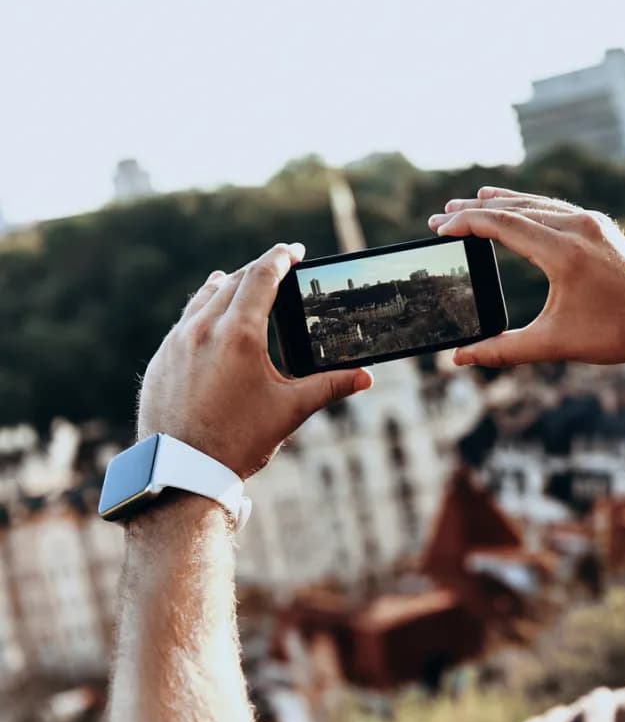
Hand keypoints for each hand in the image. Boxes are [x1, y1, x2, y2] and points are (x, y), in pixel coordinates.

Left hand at [136, 243, 372, 478]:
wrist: (180, 470)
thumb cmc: (238, 441)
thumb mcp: (290, 410)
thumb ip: (330, 386)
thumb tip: (366, 377)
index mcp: (239, 334)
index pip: (262, 276)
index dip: (281, 258)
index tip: (294, 250)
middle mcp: (204, 329)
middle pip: (233, 280)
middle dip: (258, 270)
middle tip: (278, 268)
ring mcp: (176, 342)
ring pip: (204, 297)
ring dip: (226, 284)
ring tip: (238, 280)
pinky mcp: (161, 359)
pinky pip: (184, 321)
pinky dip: (203, 310)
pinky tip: (209, 317)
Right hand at [428, 187, 624, 368]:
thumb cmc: (612, 335)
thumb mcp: (553, 344)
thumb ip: (502, 350)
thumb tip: (459, 357)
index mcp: (564, 254)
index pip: (504, 225)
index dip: (467, 225)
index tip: (439, 229)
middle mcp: (578, 228)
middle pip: (515, 209)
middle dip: (475, 211)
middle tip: (442, 216)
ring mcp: (591, 223)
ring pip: (535, 203)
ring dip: (499, 204)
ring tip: (467, 205)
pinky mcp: (599, 225)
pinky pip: (554, 208)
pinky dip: (527, 207)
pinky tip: (510, 208)